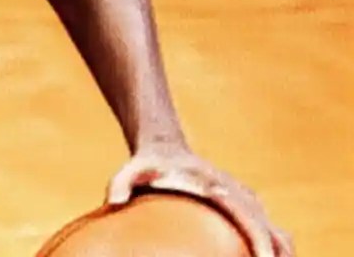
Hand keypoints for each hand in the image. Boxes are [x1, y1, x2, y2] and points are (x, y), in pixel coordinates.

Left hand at [107, 141, 292, 256]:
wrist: (165, 149)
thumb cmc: (148, 166)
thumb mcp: (132, 170)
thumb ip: (121, 182)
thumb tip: (114, 200)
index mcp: (216, 187)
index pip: (246, 216)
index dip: (258, 238)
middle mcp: (237, 194)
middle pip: (269, 229)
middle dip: (277, 254)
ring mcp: (245, 201)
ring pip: (275, 232)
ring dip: (281, 254)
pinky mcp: (246, 208)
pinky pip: (268, 231)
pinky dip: (274, 250)